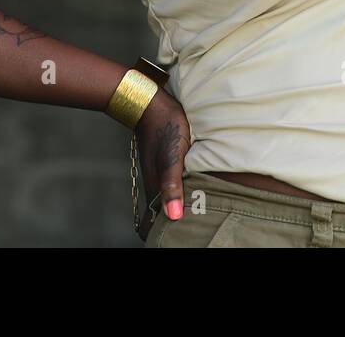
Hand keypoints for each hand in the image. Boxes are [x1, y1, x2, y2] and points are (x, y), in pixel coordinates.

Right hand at [134, 87, 191, 237]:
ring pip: (163, 201)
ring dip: (174, 210)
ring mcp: (157, 173)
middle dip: (168, 227)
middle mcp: (155, 184)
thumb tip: (173, 217)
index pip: (151, 223)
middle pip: (158, 215)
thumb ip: (173, 185)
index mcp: (156, 187)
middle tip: (190, 234)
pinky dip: (176, 196)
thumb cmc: (166, 127)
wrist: (151, 103)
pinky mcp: (163, 163)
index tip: (176, 242)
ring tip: (193, 218)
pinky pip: (168, 187)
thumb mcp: (173, 155)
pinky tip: (190, 193)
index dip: (157, 235)